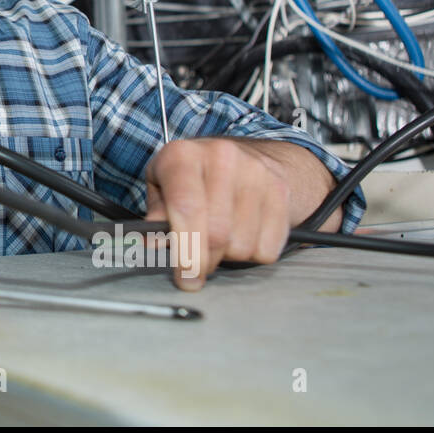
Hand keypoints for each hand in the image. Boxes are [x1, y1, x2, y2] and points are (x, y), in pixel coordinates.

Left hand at [142, 137, 311, 290]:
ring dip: (229, 256)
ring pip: (243, 245)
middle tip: (197, 267)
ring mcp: (255, 172)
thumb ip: (156, 215)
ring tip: (221, 238)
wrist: (245, 154)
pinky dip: (254, 252)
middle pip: (216, 234)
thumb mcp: (162, 185)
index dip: (185, 252)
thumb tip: (153, 243)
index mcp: (183, 156)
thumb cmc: (193, 176)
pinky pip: (268, 247)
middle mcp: (221, 157)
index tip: (184, 278)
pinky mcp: (280, 190)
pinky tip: (244, 233)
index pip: (186, 209)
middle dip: (205, 262)